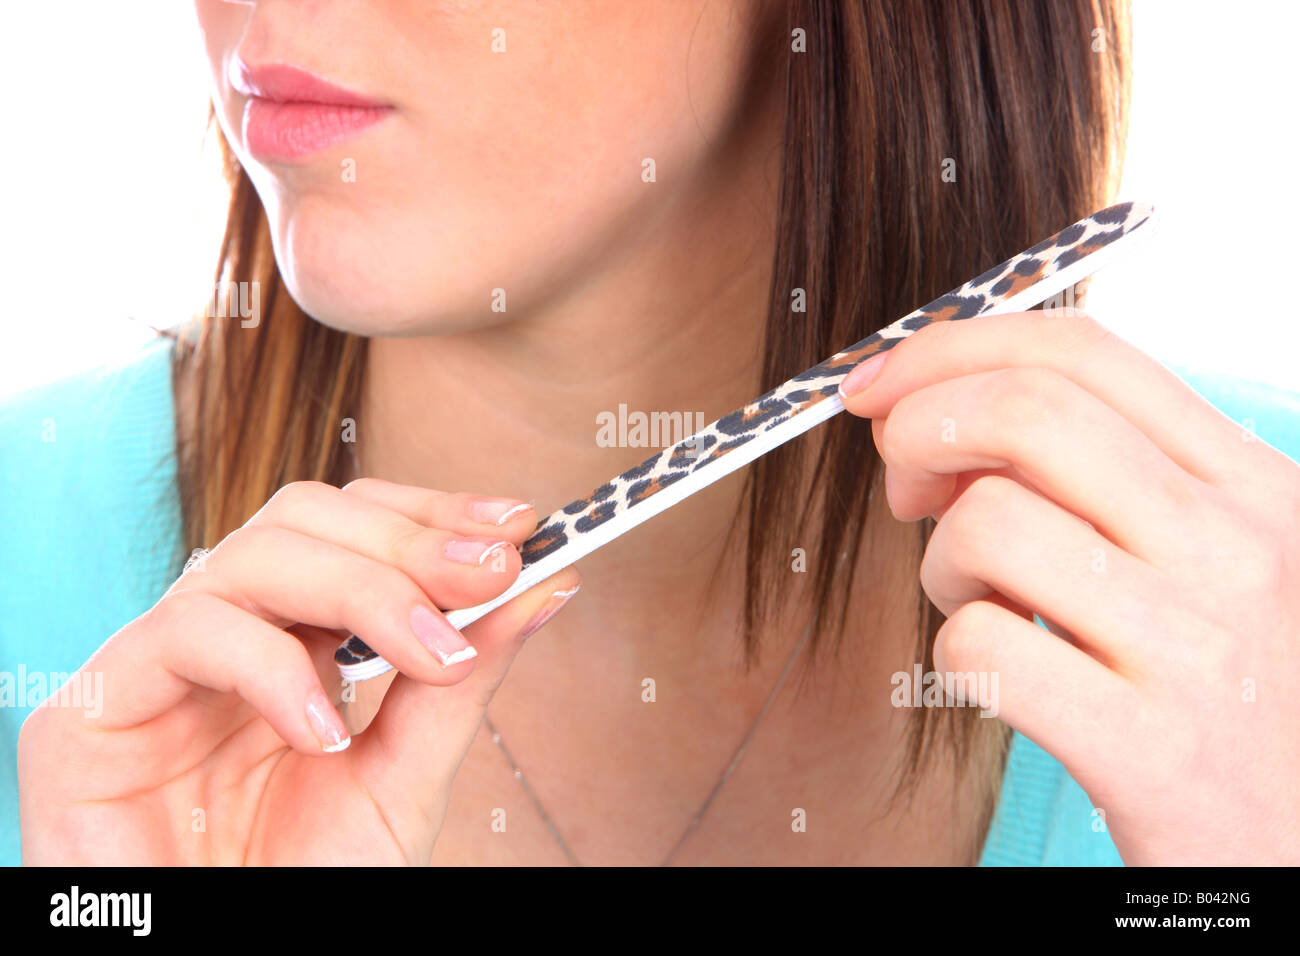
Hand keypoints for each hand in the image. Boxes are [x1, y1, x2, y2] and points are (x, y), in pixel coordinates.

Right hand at [18, 479, 579, 864]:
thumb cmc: (308, 885)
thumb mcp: (406, 778)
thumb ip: (460, 683)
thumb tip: (547, 586)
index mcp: (296, 641)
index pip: (357, 531)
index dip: (432, 515)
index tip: (517, 526)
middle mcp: (230, 635)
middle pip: (306, 519)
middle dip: (409, 541)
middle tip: (492, 572)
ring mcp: (161, 664)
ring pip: (254, 555)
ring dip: (363, 589)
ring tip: (433, 657)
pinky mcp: (94, 707)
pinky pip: (185, 633)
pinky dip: (271, 668)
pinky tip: (324, 732)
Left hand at [839, 309, 1299, 864]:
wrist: (1296, 837)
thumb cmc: (1215, 683)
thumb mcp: (1192, 554)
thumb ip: (1087, 474)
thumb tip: (929, 415)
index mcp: (1248, 483)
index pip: (1080, 352)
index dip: (951, 349)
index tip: (878, 383)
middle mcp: (1237, 547)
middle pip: (1025, 412)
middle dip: (919, 430)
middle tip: (904, 490)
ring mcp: (1198, 647)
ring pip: (987, 523)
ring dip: (940, 562)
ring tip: (981, 603)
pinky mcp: (1151, 748)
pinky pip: (980, 647)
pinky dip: (954, 653)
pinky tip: (1001, 674)